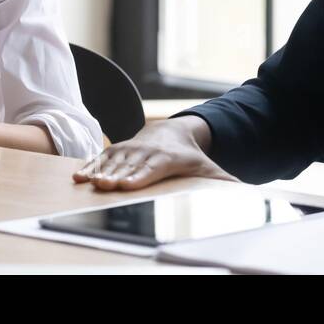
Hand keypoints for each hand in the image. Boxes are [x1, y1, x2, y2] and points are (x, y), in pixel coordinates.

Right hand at [72, 116, 236, 189]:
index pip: (151, 167)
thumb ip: (223, 182)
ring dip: (99, 173)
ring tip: (87, 184)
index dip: (139, 176)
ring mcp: (129, 148)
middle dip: (116, 176)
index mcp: (167, 158)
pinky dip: (89, 167)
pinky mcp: (117, 149)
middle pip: (128, 165)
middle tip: (104, 187)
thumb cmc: (190, 157)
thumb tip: (245, 192)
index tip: (127, 185)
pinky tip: (77, 178)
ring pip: (112, 161)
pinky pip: (101, 158)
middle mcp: (145, 151)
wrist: (172, 132)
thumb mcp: (208, 168)